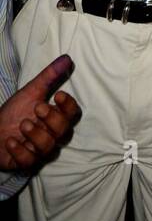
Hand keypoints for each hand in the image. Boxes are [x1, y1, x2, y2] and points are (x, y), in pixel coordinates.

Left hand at [0, 55, 79, 170]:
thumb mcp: (30, 92)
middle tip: (37, 108)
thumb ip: (49, 76)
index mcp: (56, 117)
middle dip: (52, 119)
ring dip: (35, 135)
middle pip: (64, 131)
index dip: (68, 106)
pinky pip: (30, 161)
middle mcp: (52, 135)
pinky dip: (19, 151)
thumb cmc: (14, 112)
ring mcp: (40, 151)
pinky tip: (10, 141)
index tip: (58, 95)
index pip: (73, 114)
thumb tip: (67, 58)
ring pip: (49, 148)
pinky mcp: (26, 163)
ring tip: (22, 124)